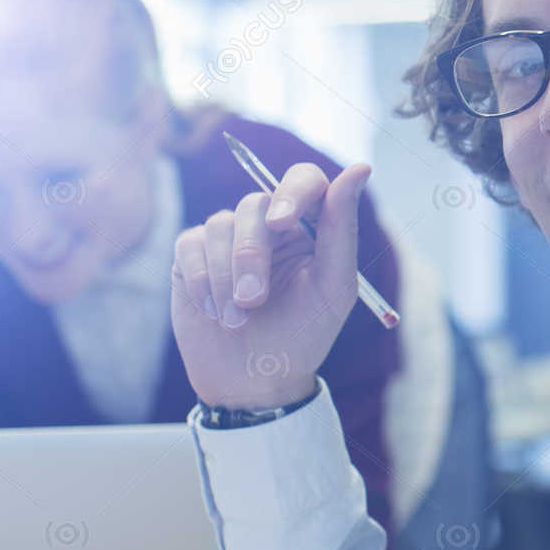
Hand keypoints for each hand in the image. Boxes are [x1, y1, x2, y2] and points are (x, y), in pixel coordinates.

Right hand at [170, 160, 371, 410]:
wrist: (255, 381)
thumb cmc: (302, 334)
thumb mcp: (333, 287)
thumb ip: (342, 228)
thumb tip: (360, 168)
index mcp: (309, 226)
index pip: (303, 180)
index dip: (292, 193)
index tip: (282, 223)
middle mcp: (268, 224)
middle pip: (255, 205)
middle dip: (252, 255)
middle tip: (254, 300)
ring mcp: (228, 237)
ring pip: (219, 225)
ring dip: (226, 277)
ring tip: (236, 320)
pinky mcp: (192, 255)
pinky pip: (189, 244)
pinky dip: (201, 280)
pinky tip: (214, 311)